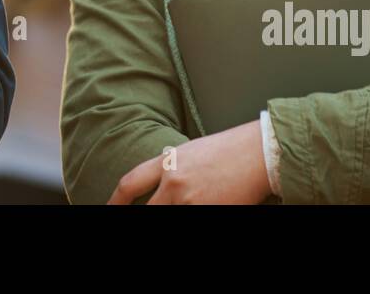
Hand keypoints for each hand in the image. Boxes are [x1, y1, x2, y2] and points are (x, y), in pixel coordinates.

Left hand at [109, 118, 269, 204]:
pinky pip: (192, 220)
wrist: (259, 153)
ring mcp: (190, 200)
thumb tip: (157, 190)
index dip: (115, 202)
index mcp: (167, 161)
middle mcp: (174, 182)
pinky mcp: (209, 212)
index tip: (109, 209)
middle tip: (144, 214)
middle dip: (143, 216)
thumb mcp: (189, 152)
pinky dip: (192, 217)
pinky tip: (205, 207)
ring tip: (187, 205)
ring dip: (174, 214)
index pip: (129, 184)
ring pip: (168, 217)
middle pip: (147, 211)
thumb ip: (169, 169)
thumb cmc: (228, 150)